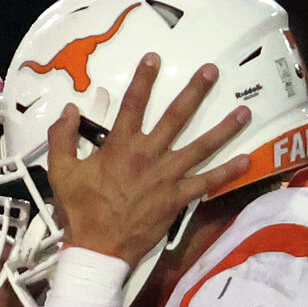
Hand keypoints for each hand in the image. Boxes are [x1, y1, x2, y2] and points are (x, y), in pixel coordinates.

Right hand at [46, 55, 253, 268]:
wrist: (98, 248)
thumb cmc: (81, 211)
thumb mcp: (61, 172)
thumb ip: (62, 138)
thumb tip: (69, 110)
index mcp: (120, 145)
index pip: (134, 103)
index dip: (144, 79)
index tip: (155, 58)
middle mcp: (148, 155)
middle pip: (177, 116)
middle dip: (195, 92)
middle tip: (212, 71)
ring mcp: (166, 176)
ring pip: (201, 146)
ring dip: (224, 128)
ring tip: (244, 112)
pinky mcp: (177, 198)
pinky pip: (206, 183)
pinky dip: (227, 173)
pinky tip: (246, 160)